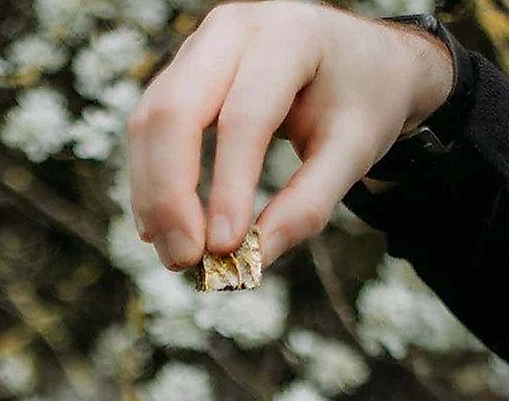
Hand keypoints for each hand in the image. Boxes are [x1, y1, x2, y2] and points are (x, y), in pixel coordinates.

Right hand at [126, 1, 453, 269]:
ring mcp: (196, 50)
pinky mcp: (178, 77)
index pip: (243, 117)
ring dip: (152, 197)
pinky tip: (162, 229)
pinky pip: (148, 131)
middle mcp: (231, 31)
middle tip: (185, 260)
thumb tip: (258, 258)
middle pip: (174, 112)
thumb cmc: (360, 99)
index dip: (227, 187)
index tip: (223, 248)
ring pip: (149, 123)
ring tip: (176, 255)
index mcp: (287, 36)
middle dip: (170, 195)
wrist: (356, 58)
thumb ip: (310, 203)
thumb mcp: (355, 150)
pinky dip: (150, 185)